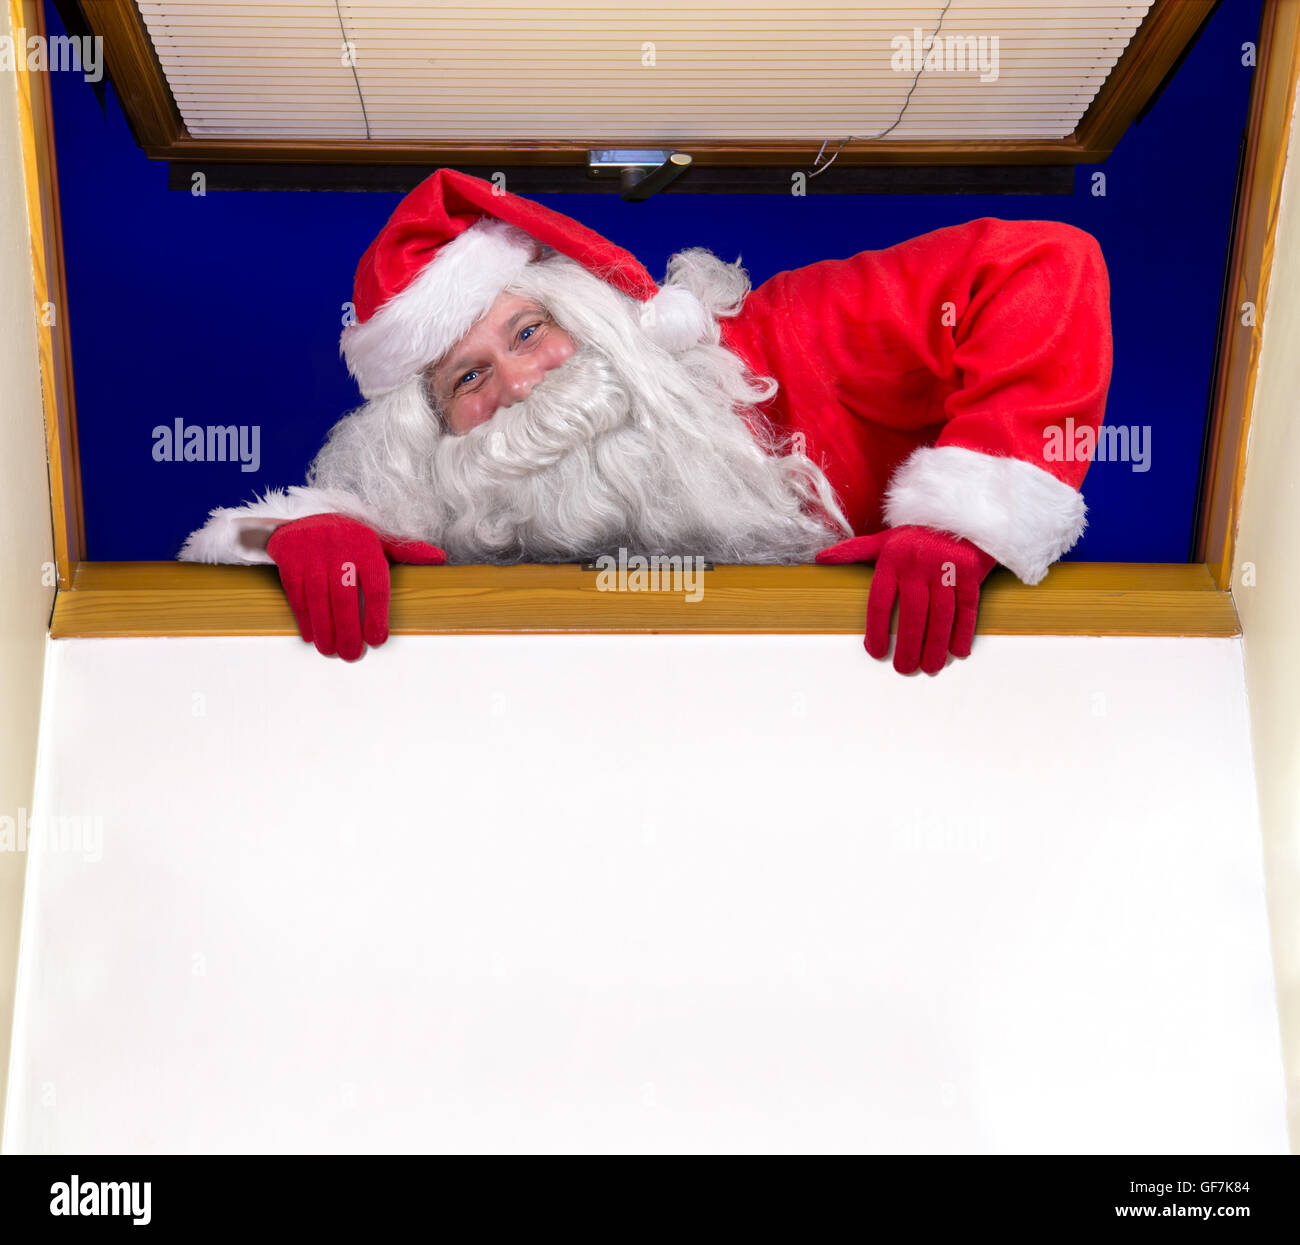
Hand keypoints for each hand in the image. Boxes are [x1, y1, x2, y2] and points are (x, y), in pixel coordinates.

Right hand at [266, 513, 445, 660]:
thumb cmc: (348, 536)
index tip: (377, 640)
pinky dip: (304, 618)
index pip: (375, 585)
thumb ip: (406, 551)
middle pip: (346, 597)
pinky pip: (297, 593)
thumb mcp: (378, 538)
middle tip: (352, 654)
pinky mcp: (289, 558)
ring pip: (319, 598)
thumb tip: (439, 558)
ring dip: (325, 629)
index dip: (376, 616)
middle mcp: (339, 548)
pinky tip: (311, 636)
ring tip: (331, 651)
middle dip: (348, 630)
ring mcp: (312, 553)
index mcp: (366, 545)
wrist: (301, 518)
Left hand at [816, 525, 996, 673]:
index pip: (879, 601)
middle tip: (904, 669)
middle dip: (908, 646)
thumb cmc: (919, 533)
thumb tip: (821, 558)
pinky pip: (966, 608)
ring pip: (940, 615)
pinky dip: (963, 632)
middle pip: (911, 614)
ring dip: (935, 646)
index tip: (876, 652)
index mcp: (892, 558)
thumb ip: (855, 551)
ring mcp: (947, 567)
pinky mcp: (972, 570)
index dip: (876, 630)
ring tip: (929, 668)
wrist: (963, 511)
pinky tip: (957, 652)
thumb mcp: (885, 538)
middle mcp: (918, 563)